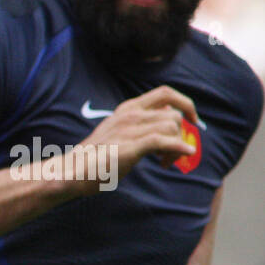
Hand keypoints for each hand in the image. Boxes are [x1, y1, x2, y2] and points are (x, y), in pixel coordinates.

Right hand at [77, 86, 199, 189]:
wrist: (72, 171)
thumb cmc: (95, 156)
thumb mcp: (117, 131)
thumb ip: (140, 124)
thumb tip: (167, 123)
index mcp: (127, 109)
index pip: (166, 93)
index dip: (186, 103)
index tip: (193, 120)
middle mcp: (129, 115)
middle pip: (173, 114)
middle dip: (181, 133)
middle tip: (172, 153)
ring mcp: (129, 130)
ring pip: (171, 127)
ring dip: (176, 146)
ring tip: (164, 162)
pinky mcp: (130, 147)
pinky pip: (164, 141)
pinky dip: (178, 148)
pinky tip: (180, 157)